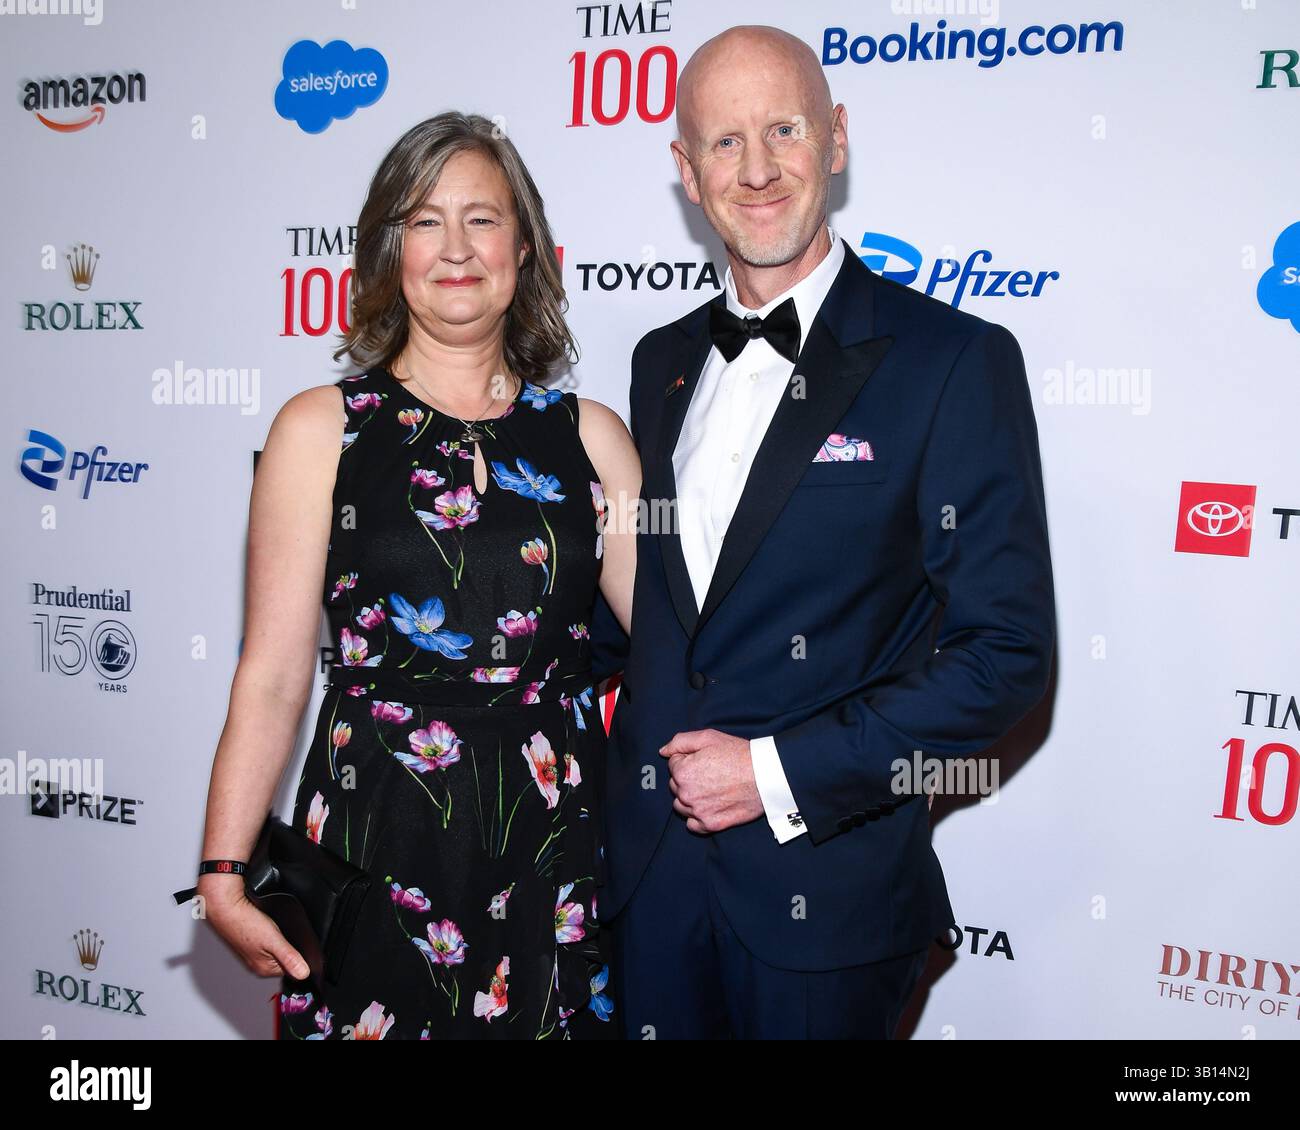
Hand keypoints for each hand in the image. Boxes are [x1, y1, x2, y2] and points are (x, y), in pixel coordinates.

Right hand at [197, 876, 311, 980]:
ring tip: (277, 926)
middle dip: (291, 945)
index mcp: (264, 968)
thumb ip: (289, 957)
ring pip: (277, 947)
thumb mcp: (273, 940)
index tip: (300, 942)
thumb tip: (304, 974)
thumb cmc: (244, 923)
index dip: (300, 955)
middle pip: (285, 958)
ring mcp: (253, 951)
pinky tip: (270, 923)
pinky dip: (273, 931)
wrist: (225, 906)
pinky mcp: (250, 940)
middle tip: (285, 931)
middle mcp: (258, 963)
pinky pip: (269, 938)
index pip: (293, 968)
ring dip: (282, 937)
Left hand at [659, 728, 764, 833]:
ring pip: (681, 806)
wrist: (765, 776)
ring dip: (690, 798)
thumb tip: (663, 751)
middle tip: (709, 773)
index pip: (673, 765)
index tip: (705, 760)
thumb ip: (680, 742)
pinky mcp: (710, 824)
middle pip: (675, 786)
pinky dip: (697, 817)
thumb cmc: (738, 754)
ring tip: (710, 789)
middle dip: (687, 779)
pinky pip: (692, 825)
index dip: (688, 760)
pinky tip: (709, 806)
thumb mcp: (708, 737)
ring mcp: (698, 811)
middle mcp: (686, 794)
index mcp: (683, 772)